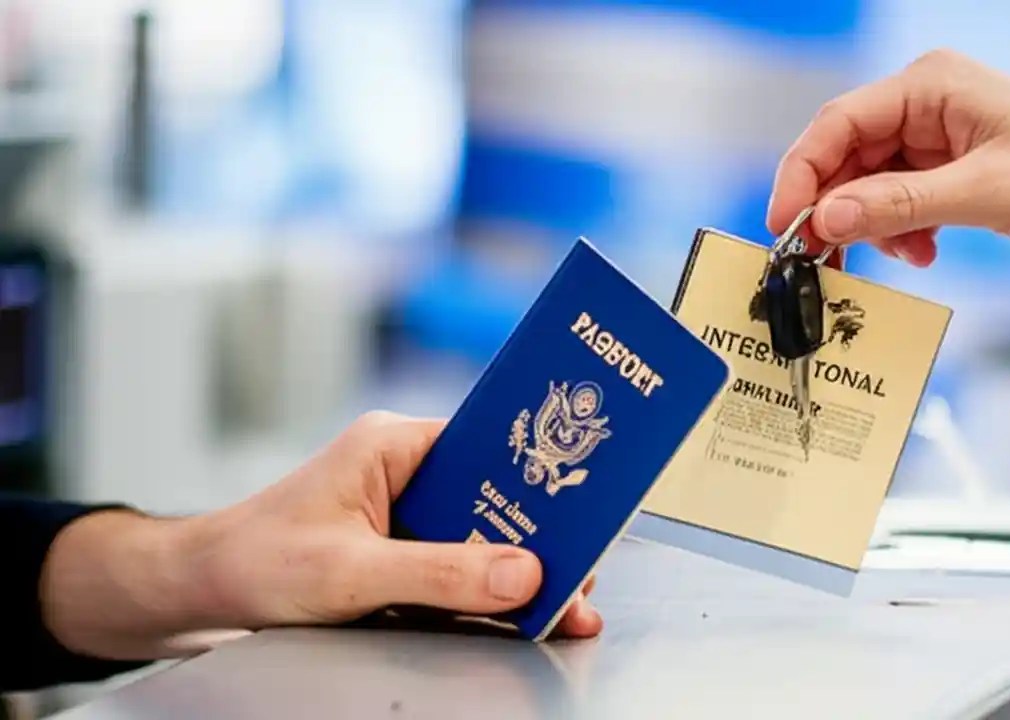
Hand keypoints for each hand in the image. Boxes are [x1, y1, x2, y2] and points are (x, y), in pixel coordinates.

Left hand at [42, 412, 602, 660]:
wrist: (202, 591)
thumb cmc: (255, 560)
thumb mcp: (350, 573)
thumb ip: (437, 574)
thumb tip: (521, 575)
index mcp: (396, 445)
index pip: (489, 450)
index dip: (538, 480)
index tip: (581, 507)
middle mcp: (408, 471)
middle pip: (496, 500)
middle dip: (539, 541)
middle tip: (581, 576)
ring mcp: (406, 513)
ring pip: (482, 539)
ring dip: (515, 575)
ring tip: (561, 608)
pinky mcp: (402, 551)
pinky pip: (459, 569)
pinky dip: (485, 596)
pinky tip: (516, 618)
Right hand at [768, 49, 1009, 358]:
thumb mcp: (983, 193)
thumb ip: (898, 205)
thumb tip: (825, 220)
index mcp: (928, 84)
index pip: (838, 124)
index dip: (802, 175)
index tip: (784, 226)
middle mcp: (924, 103)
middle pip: (845, 157)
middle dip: (834, 210)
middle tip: (822, 260)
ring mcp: (934, 136)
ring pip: (866, 184)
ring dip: (870, 226)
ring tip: (901, 256)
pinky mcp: (946, 168)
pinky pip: (894, 199)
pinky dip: (897, 230)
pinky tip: (923, 250)